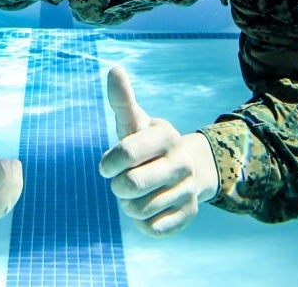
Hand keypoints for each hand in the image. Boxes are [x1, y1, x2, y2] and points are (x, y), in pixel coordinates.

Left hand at [99, 66, 218, 236]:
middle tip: (123, 181)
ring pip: (138, 210)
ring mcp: (188, 189)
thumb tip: (114, 68)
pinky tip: (150, 207)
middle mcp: (181, 162)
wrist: (186, 168)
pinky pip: (152, 229)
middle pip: (130, 185)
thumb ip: (122, 100)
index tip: (107, 165)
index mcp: (166, 136)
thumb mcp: (134, 122)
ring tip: (138, 193)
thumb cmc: (147, 143)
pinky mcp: (189, 214)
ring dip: (129, 205)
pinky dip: (143, 222)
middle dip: (118, 187)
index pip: (125, 153)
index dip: (109, 163)